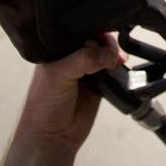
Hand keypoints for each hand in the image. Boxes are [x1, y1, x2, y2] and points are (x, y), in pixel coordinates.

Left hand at [17, 34, 127, 153]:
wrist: (52, 137)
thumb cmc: (44, 103)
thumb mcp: (59, 75)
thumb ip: (83, 60)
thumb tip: (110, 53)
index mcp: (58, 49)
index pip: (79, 30)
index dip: (93, 28)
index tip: (104, 33)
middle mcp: (73, 57)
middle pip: (96, 39)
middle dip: (107, 42)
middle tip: (111, 51)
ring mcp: (87, 70)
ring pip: (106, 53)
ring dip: (115, 53)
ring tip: (117, 61)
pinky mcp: (99, 84)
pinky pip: (113, 70)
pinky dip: (119, 67)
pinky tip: (120, 66)